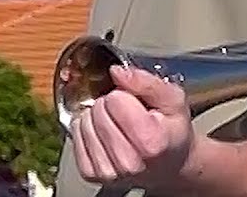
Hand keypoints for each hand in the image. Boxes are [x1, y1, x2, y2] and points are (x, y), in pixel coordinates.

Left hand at [70, 64, 196, 190]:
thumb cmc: (171, 131)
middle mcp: (128, 163)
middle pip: (97, 111)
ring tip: (117, 125)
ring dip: (97, 118)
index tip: (136, 104)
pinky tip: (104, 134)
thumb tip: (116, 72)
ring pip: (83, 124)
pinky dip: (86, 131)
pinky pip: (75, 139)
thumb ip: (146, 82)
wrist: (169, 165)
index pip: (115, 100)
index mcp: (152, 143)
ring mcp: (108, 172)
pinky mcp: (91, 175)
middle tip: (127, 115)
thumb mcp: (172, 99)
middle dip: (109, 105)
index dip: (124, 95)